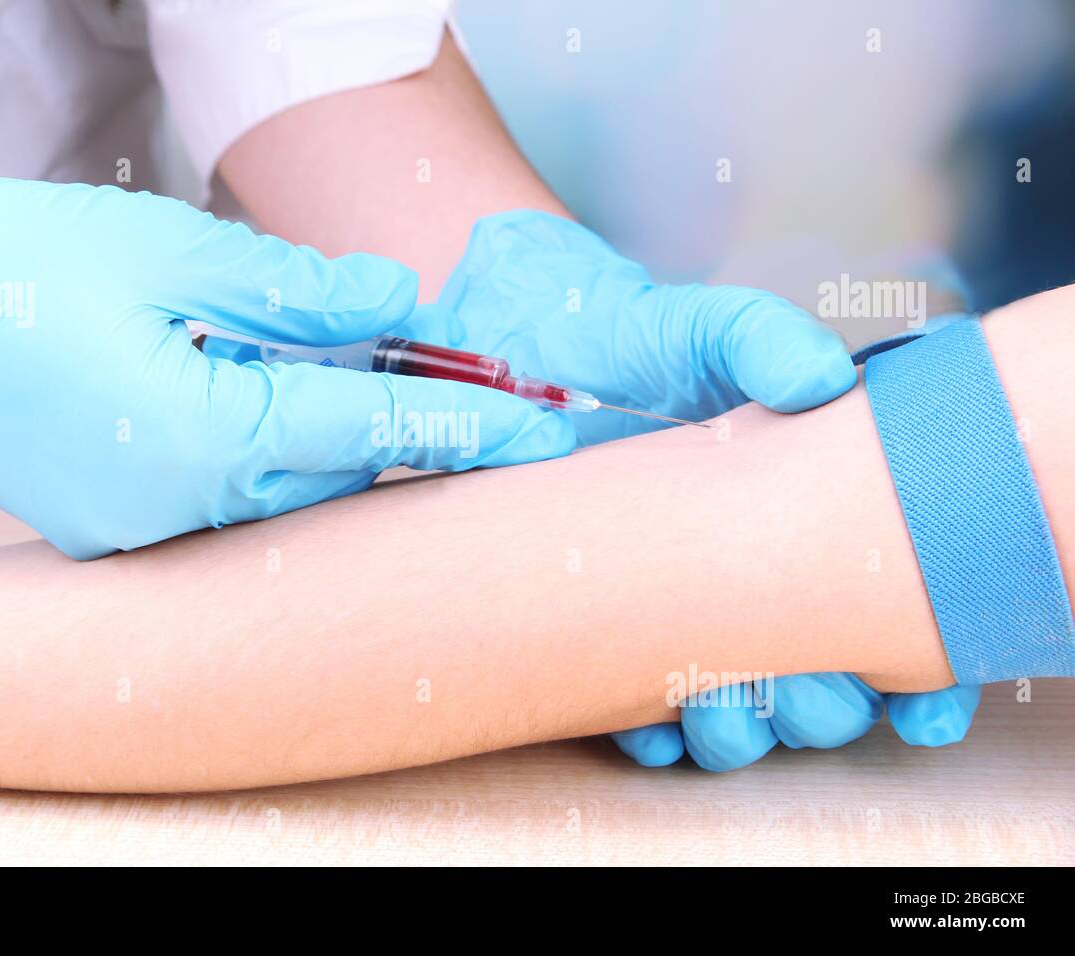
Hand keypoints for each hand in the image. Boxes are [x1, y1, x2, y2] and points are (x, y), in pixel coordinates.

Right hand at [0, 145, 574, 557]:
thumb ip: (301, 294)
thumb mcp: (176, 252)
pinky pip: (224, 496)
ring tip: (351, 367)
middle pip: (336, 468)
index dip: (467, 424)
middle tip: (459, 372)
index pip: (373, 434)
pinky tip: (261, 394)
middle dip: (400, 420)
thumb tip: (399, 306)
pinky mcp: (115, 526)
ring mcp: (142, 530)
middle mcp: (181, 508)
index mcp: (203, 435)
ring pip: (283, 487)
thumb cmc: (24, 260)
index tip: (545, 429)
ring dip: (327, 432)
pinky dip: (262, 448)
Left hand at [401, 209, 977, 766]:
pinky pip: (634, 709)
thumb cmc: (628, 339)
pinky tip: (655, 725)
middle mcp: (744, 577)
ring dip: (739, 731)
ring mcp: (672, 608)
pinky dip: (652, 731)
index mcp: (795, 521)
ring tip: (724, 714)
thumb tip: (821, 381)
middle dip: (822, 711)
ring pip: (732, 710)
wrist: (524, 356)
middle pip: (813, 681)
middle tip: (808, 697)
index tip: (919, 704)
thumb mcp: (703, 330)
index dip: (911, 674)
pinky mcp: (597, 626)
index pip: (873, 611)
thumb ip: (764, 341)